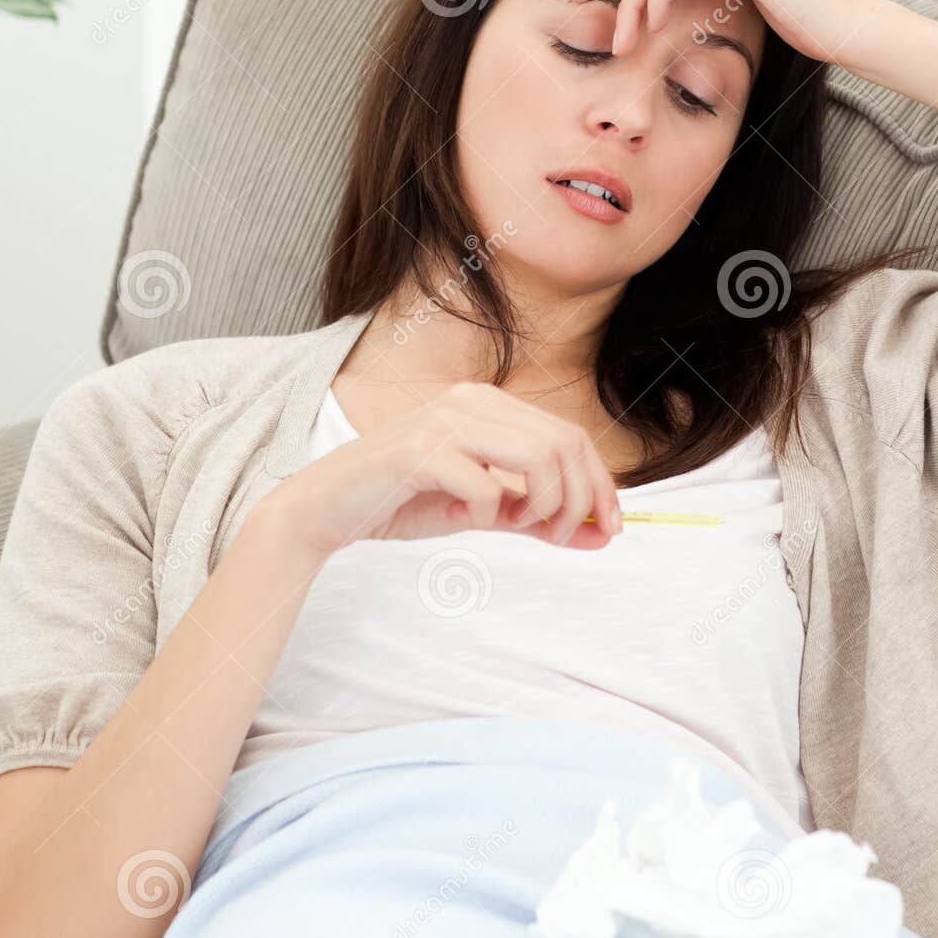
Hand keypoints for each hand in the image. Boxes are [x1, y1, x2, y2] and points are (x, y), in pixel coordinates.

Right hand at [257, 381, 623, 559]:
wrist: (328, 510)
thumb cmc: (404, 501)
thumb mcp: (483, 509)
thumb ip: (538, 518)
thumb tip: (598, 535)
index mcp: (490, 403)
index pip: (571, 436)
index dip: (601, 484)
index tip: (609, 528)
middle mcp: (472, 401)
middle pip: (565, 445)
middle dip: (578, 501)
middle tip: (556, 536)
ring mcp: (447, 422)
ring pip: (539, 460)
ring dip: (540, 507)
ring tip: (509, 524)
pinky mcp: (422, 451)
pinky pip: (487, 487)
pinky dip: (484, 514)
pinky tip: (456, 516)